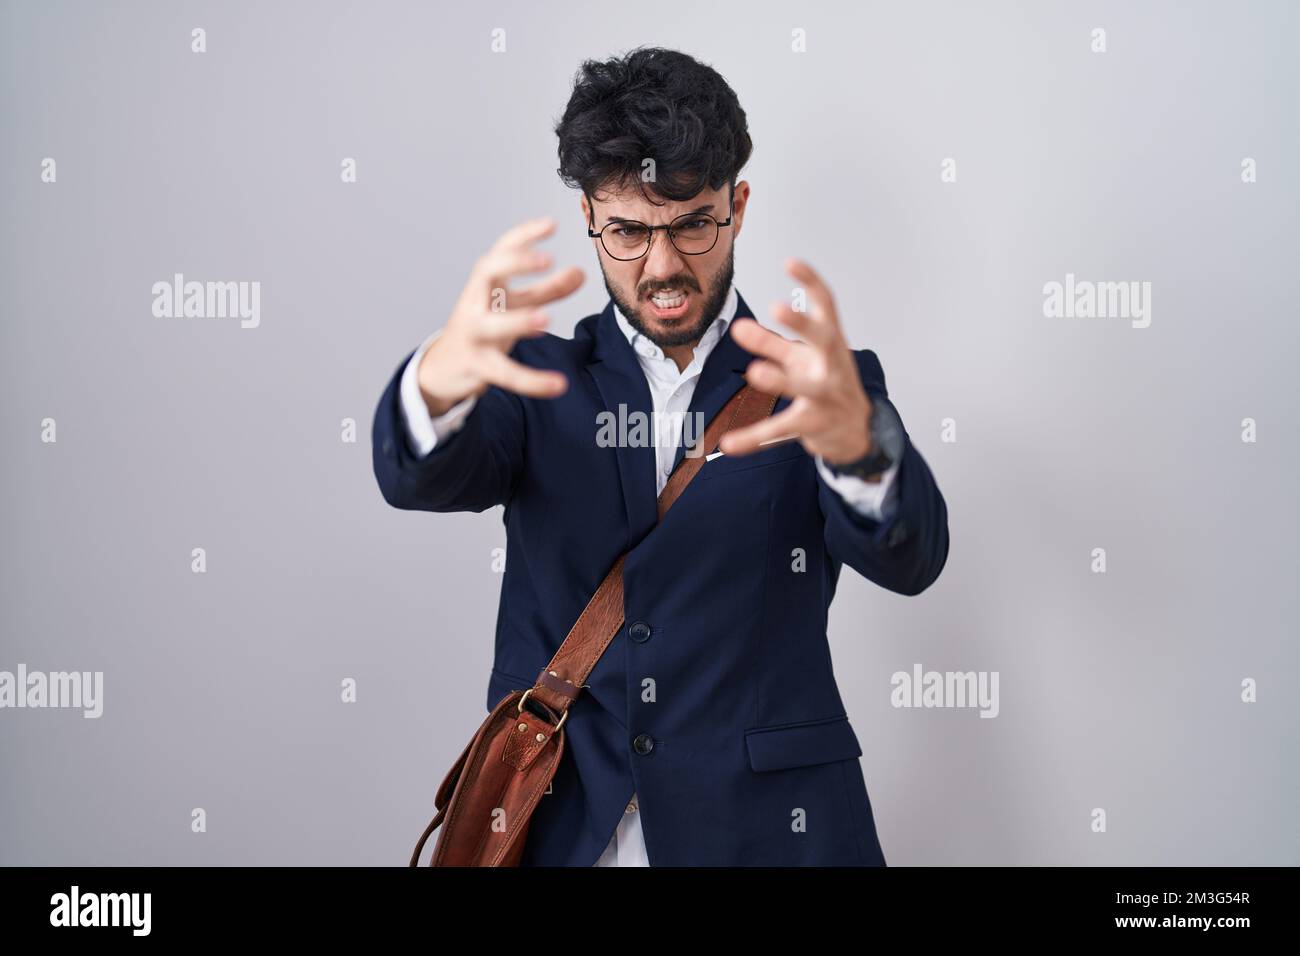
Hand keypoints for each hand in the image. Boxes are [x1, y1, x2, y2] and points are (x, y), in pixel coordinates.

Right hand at [417, 217, 583, 416]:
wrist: (445, 366)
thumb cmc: (484, 326)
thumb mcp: (515, 304)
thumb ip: (547, 290)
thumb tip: (581, 273)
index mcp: (486, 283)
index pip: (501, 249)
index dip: (525, 236)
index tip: (551, 224)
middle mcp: (475, 302)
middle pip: (486, 272)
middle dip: (514, 263)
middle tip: (547, 260)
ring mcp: (473, 333)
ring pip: (491, 325)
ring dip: (517, 320)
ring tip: (545, 319)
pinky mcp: (476, 365)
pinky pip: (505, 372)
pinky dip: (532, 380)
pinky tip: (558, 384)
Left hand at [720, 259, 872, 465]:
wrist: (858, 431)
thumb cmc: (829, 383)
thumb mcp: (803, 358)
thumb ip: (771, 342)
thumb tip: (739, 325)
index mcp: (830, 343)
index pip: (827, 306)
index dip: (811, 283)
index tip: (790, 263)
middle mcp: (832, 366)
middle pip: (823, 340)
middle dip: (803, 324)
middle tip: (778, 308)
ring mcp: (825, 396)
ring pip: (804, 386)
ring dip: (781, 378)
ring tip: (756, 372)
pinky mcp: (813, 424)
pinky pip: (780, 430)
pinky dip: (753, 438)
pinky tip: (729, 443)